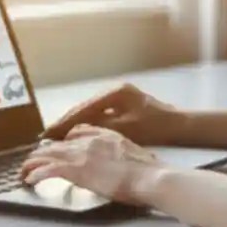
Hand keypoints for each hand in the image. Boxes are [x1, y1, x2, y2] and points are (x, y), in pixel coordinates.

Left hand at [20, 125, 164, 205]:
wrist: (150, 176)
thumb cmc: (150, 170)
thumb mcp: (136, 154)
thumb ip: (122, 154)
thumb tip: (122, 163)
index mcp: (105, 134)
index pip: (76, 132)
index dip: (64, 141)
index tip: (59, 149)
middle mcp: (90, 141)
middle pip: (58, 144)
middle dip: (43, 153)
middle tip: (33, 162)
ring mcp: (82, 154)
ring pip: (49, 155)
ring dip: (33, 163)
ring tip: (24, 172)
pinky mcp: (77, 170)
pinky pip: (49, 170)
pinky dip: (36, 174)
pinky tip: (30, 180)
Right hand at [42, 83, 185, 145]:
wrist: (180, 125)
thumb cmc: (156, 127)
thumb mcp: (127, 128)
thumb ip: (101, 127)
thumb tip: (76, 130)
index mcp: (116, 93)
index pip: (84, 109)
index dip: (66, 122)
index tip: (49, 133)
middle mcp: (115, 91)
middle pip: (84, 107)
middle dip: (65, 121)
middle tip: (46, 135)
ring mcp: (119, 97)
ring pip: (89, 110)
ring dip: (73, 122)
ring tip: (56, 135)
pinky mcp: (123, 105)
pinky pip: (98, 113)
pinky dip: (86, 122)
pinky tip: (76, 132)